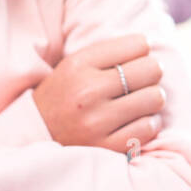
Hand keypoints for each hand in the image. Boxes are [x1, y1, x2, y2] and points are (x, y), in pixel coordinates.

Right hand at [32, 34, 165, 152]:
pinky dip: (149, 123)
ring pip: (155, 99)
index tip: (137, 58)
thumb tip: (150, 45)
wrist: (35, 133)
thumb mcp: (74, 64)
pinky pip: (148, 128)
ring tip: (140, 100)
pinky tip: (137, 120)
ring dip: (152, 99)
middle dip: (152, 73)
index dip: (143, 50)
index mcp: (79, 64)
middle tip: (143, 80)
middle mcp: (88, 91)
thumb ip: (108, 53)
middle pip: (151, 70)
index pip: (138, 44)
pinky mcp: (105, 146)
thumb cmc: (63, 94)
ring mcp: (97, 121)